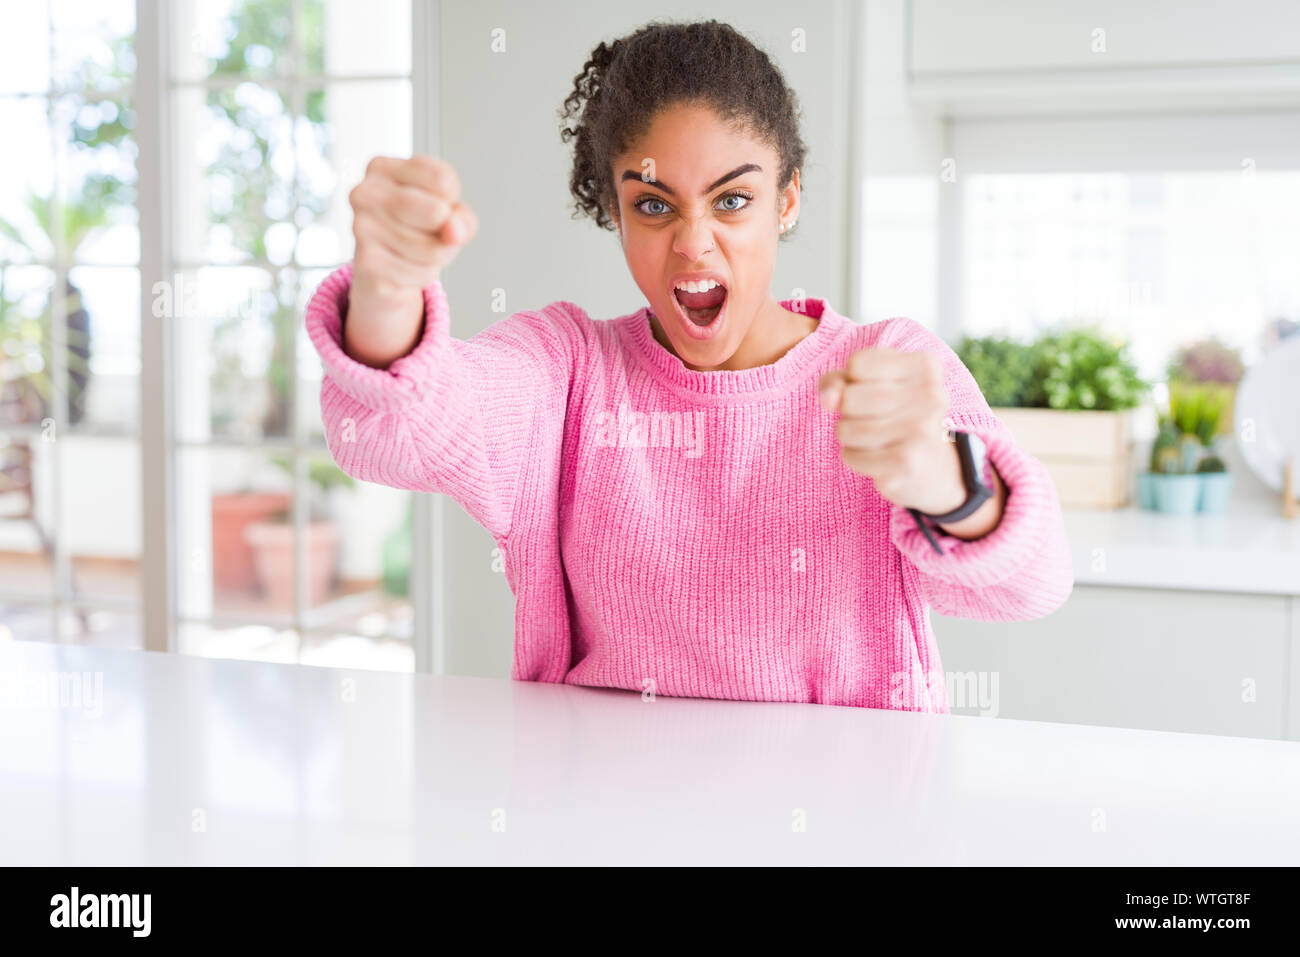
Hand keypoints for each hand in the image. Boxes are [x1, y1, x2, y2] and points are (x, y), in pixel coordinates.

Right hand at [349, 154, 478, 305]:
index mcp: (382, 168)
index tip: (435, 203)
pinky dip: (425, 274)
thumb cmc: (414, 231)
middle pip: (436, 212)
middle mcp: (365, 193)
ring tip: (418, 252)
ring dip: (437, 257)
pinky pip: (420, 272)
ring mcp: (361, 228)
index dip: (451, 200)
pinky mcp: (366, 263)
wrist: (381, 271)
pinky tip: (407, 267)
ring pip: (430, 248)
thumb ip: (462, 218)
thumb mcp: (447, 214)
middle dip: (447, 232)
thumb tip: (453, 232)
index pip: (442, 179)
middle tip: (434, 233)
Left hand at [817, 348, 966, 514]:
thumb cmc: (893, 416)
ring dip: (848, 436)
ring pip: (847, 429)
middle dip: (847, 412)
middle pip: (849, 397)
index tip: (874, 391)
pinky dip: (853, 457)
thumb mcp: (869, 386)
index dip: (852, 381)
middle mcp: (931, 396)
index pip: (858, 364)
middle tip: (871, 419)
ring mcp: (921, 430)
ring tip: (872, 439)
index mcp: (926, 368)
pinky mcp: (907, 462)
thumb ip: (839, 380)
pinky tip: (875, 457)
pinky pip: (851, 456)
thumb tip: (828, 398)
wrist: (930, 467)